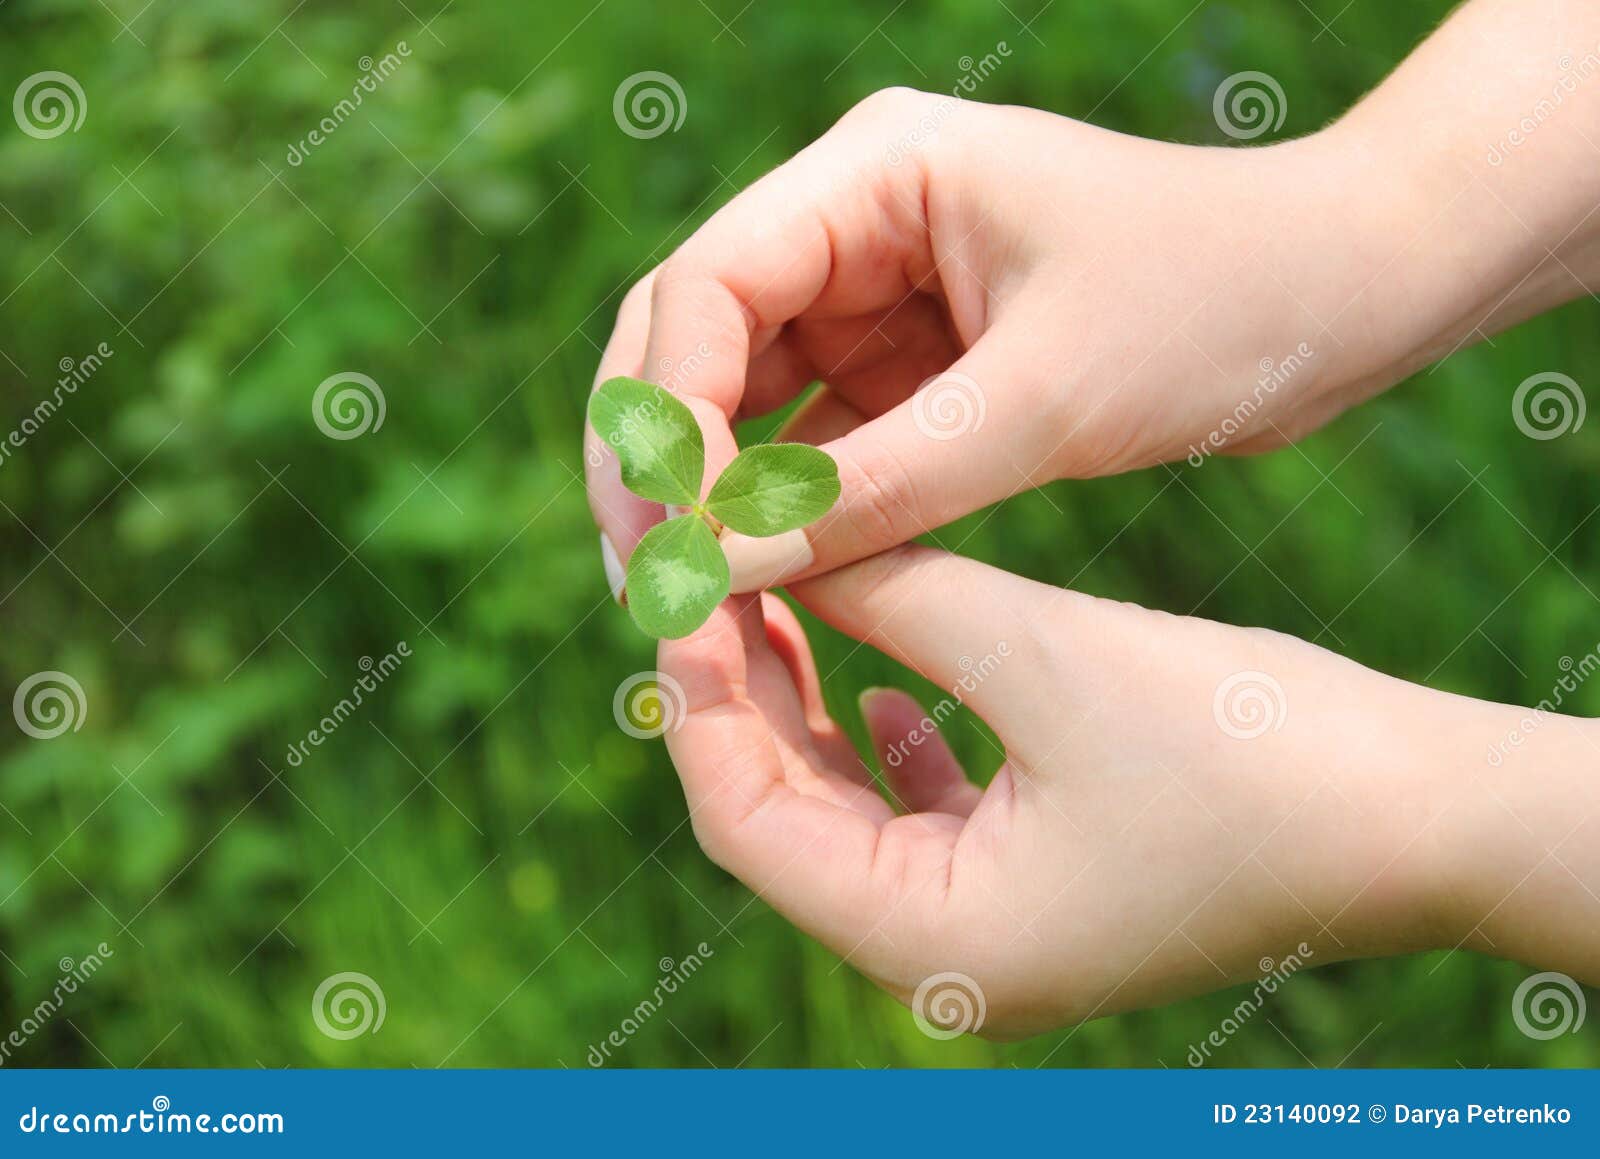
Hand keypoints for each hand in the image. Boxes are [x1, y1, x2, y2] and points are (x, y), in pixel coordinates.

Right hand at [590, 0, 1599, 601]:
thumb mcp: (1043, 404)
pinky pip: (812, 441)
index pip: (706, 286)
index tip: (673, 538)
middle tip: (643, 582)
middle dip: (656, 457)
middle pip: (692, 335)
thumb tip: (714, 571)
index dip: (664, 415)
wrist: (1339, 296)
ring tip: (683, 600)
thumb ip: (872, 491)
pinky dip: (784, 510)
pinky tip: (762, 580)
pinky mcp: (910, 364)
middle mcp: (855, 221)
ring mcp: (876, 293)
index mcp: (877, 172)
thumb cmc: (1216, 305)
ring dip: (706, 492)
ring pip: (738, 395)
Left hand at [658, 548, 1599, 1038]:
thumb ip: (899, 599)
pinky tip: (873, 670)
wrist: (1419, 814)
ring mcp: (991, 935)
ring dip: (808, 708)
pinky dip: (885, 741)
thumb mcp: (1045, 655)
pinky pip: (918, 819)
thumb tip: (776, 541)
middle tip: (710, 574)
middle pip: (785, 818)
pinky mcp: (1035, 891)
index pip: (746, 821)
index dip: (700, 697)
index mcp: (934, 947)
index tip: (675, 585)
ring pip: (846, 813)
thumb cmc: (1248, 751)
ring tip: (774, 594)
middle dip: (745, 695)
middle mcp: (945, 963)